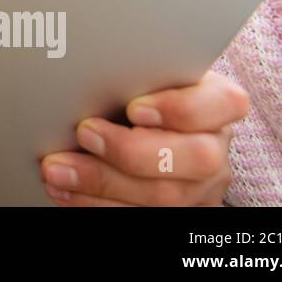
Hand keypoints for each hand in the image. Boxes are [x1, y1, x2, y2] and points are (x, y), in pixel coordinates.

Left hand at [39, 70, 248, 205]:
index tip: (133, 107)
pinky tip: (65, 191)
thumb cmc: (139, 91)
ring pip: (165, 197)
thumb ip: (134, 72)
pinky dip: (95, 204)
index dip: (180, 108)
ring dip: (102, 182)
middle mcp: (216, 148)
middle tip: (84, 133)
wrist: (143, 128)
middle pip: (195, 157)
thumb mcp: (145, 74)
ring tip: (57, 169)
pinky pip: (139, 215)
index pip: (223, 103)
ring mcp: (201, 187)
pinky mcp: (178, 213)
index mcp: (218, 102)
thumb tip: (88, 65)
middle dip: (131, 150)